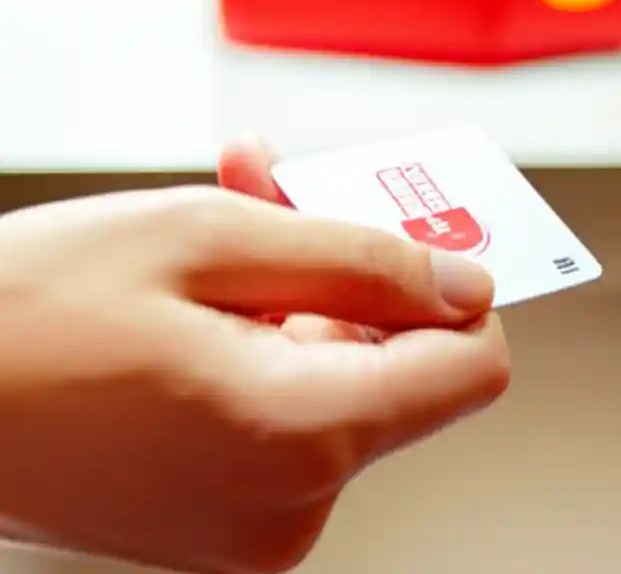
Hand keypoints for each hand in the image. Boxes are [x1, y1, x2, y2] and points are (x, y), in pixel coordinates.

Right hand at [0, 184, 509, 572]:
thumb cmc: (19, 318)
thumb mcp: (206, 241)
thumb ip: (363, 260)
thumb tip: (464, 285)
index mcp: (302, 436)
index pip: (471, 371)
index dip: (457, 292)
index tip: (414, 238)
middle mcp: (290, 504)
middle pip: (400, 372)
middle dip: (355, 275)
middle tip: (285, 197)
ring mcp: (253, 526)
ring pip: (339, 386)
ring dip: (298, 298)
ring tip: (228, 226)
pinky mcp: (219, 523)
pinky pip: (287, 420)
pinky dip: (264, 347)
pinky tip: (203, 294)